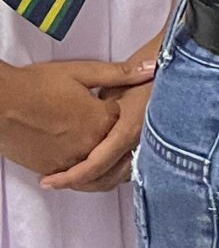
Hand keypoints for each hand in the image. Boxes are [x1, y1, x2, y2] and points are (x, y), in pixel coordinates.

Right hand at [41, 71, 154, 191]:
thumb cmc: (37, 83)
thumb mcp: (81, 72)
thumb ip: (118, 74)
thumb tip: (152, 69)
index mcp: (101, 122)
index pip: (127, 122)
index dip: (124, 114)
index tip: (123, 107)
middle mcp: (89, 146)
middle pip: (118, 151)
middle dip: (123, 142)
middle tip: (124, 135)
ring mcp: (70, 162)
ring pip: (100, 170)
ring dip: (108, 164)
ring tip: (107, 151)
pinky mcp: (52, 170)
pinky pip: (77, 178)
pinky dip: (85, 172)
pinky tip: (84, 159)